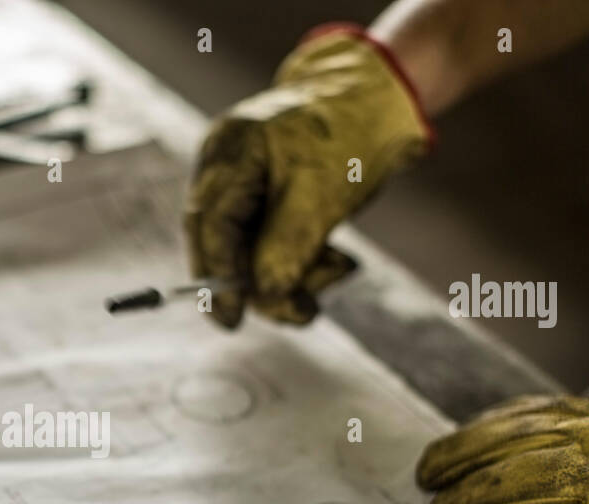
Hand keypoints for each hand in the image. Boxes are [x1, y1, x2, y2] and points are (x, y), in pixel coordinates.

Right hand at [184, 26, 430, 329]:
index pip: (209, 225)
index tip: (232, 319)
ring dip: (293, 274)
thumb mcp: (322, 193)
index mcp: (230, 152)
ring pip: (249, 250)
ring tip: (341, 267)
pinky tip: (335, 259)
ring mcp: (243, 183)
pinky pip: (270, 243)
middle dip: (261, 282)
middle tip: (301, 311)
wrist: (378, 100)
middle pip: (223, 243)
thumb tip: (261, 296)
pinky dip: (301, 261)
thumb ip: (287, 245)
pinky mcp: (264, 198)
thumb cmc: (350, 135)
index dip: (218, 276)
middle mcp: (226, 168)